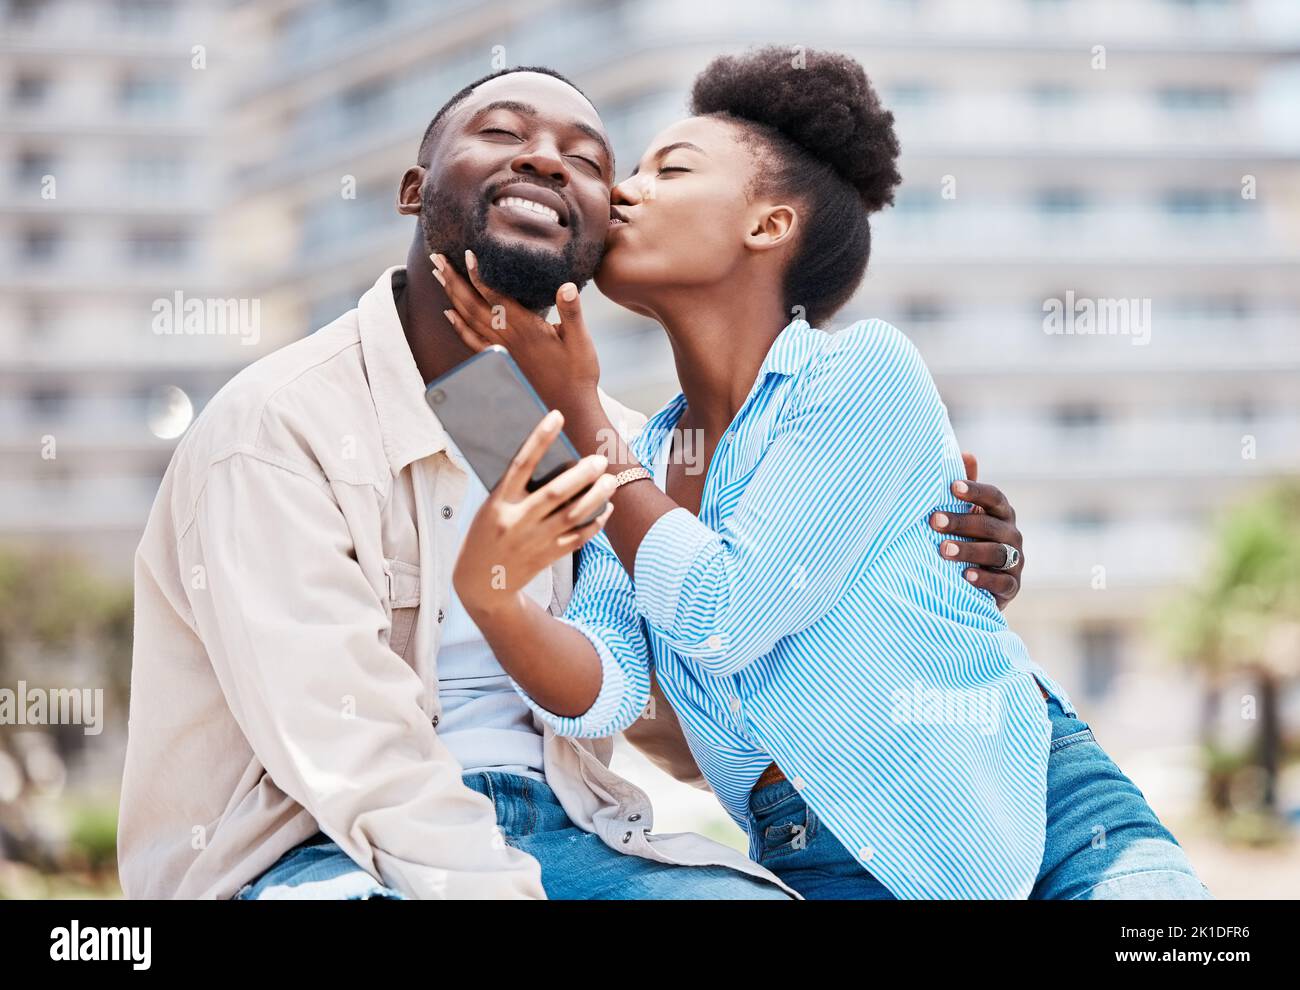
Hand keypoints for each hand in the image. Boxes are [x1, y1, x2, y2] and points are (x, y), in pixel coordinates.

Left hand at [432, 250, 600, 412]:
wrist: (568, 408)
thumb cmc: (577, 373)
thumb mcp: (580, 341)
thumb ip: (572, 312)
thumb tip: (566, 285)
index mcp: (526, 328)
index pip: (496, 296)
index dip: (479, 275)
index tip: (466, 254)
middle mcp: (507, 337)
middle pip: (473, 305)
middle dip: (454, 280)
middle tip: (437, 258)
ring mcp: (501, 350)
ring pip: (468, 319)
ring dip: (451, 296)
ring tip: (437, 275)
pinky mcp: (500, 360)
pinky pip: (472, 341)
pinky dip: (457, 326)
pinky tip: (448, 314)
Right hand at [453, 410, 614, 617]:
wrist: (480, 583)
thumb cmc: (486, 535)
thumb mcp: (490, 507)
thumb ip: (514, 488)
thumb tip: (550, 460)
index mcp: (498, 502)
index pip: (521, 464)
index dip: (539, 438)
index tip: (557, 416)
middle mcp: (517, 521)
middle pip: (555, 493)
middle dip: (581, 475)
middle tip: (600, 459)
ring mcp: (533, 541)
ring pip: (571, 516)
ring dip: (595, 497)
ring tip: (610, 481)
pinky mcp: (547, 556)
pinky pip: (578, 538)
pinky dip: (595, 522)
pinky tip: (606, 508)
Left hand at [930, 452, 1023, 609]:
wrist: (977, 585)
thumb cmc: (968, 538)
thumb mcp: (965, 513)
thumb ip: (965, 490)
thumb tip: (966, 453)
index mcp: (1001, 512)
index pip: (993, 497)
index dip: (975, 491)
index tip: (952, 486)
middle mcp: (1012, 534)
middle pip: (990, 525)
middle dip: (961, 522)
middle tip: (933, 521)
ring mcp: (1015, 560)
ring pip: (996, 552)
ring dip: (969, 549)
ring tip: (943, 549)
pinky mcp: (1012, 586)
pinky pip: (1002, 582)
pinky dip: (985, 578)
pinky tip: (966, 576)